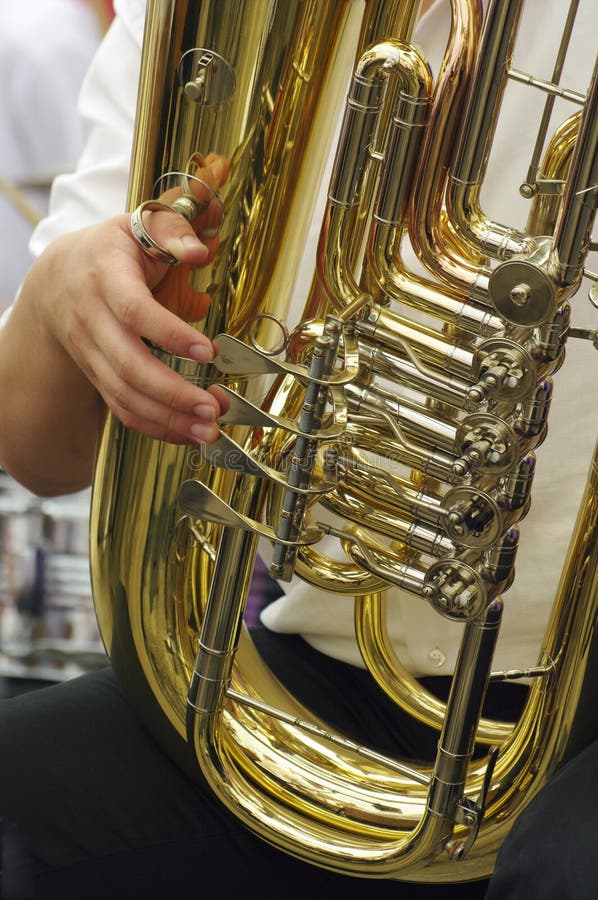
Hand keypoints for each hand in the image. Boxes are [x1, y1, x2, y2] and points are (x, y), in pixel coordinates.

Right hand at [30, 153, 229, 445]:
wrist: (58, 278)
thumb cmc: (111, 251)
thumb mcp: (138, 226)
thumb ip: (171, 231)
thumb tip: (198, 251)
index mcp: (105, 277)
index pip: (134, 310)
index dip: (169, 334)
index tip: (208, 351)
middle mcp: (92, 320)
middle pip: (128, 365)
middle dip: (173, 392)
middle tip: (212, 407)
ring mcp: (91, 353)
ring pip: (125, 394)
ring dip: (168, 418)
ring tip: (208, 428)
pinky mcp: (97, 376)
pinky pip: (122, 408)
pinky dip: (154, 426)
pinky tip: (186, 432)